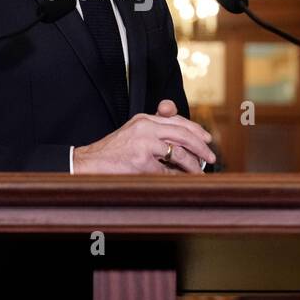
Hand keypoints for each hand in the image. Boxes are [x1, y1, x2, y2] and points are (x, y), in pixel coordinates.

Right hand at [73, 99, 215, 173]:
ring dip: (192, 165)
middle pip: (182, 133)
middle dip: (200, 146)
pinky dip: (176, 177)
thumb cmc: (111, 151)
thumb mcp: (132, 132)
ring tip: (199, 172)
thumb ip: (153, 131)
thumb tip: (182, 140)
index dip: (195, 129)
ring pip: (178, 153)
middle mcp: (145, 128)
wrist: (88, 162)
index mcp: (143, 119)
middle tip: (211, 156)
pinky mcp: (141, 162)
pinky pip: (166, 171)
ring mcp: (143, 145)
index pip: (176, 120)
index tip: (206, 138)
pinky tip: (181, 180)